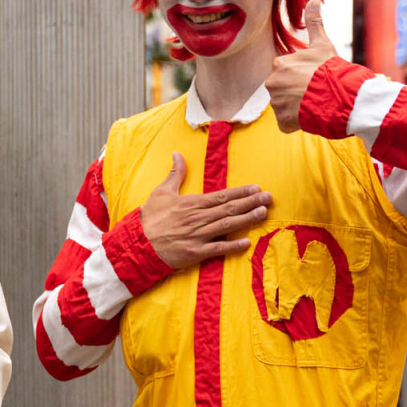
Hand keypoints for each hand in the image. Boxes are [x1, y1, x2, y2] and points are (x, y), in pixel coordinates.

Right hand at [140, 154, 271, 268]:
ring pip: (227, 226)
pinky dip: (232, 246)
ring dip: (247, 220)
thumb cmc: (149, 218)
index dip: (241, 192)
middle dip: (251, 203)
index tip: (256, 188)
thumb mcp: (161, 192)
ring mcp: (198, 236)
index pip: (222, 196)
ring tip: (263, 213)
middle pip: (229, 209)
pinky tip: (246, 242)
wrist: (138, 243)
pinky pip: (217, 249)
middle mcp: (198, 218)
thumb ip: (175, 174)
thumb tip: (177, 153)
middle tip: (269, 198)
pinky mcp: (195, 253)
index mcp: (192, 203)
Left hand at [266, 0, 338, 131]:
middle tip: (314, 91)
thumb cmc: (330, 68)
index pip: (285, 71)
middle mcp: (272, 83)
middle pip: (282, 89)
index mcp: (279, 63)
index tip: (312, 77)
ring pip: (284, 106)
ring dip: (297, 107)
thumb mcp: (322, 43)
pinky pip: (287, 123)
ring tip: (313, 103)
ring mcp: (276, 104)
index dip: (300, 75)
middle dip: (296, 92)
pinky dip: (296, 122)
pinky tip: (309, 115)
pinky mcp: (282, 121)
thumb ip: (314, 22)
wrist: (338, 95)